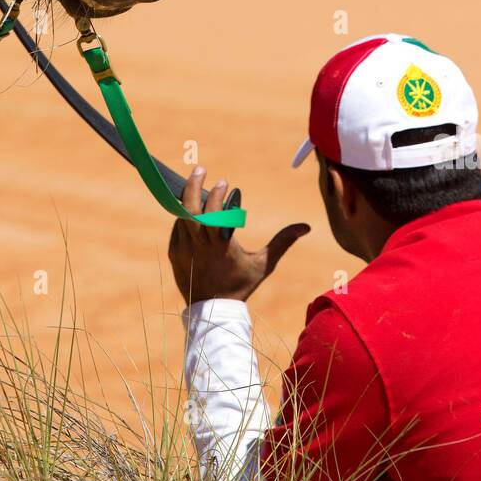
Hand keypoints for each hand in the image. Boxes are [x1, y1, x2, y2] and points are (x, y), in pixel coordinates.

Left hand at [168, 166, 309, 304]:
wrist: (213, 311)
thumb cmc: (241, 285)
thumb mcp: (264, 264)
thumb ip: (283, 242)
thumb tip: (306, 227)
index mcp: (220, 244)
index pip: (215, 211)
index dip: (218, 194)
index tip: (225, 182)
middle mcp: (199, 245)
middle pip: (190, 207)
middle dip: (194, 185)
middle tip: (200, 169)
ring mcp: (183, 249)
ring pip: (181, 216)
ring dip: (188, 199)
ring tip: (196, 186)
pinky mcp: (174, 254)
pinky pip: (176, 229)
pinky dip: (183, 217)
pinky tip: (191, 209)